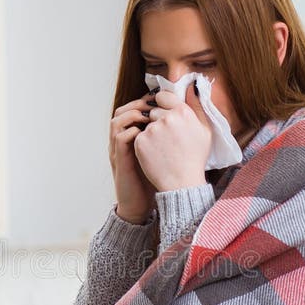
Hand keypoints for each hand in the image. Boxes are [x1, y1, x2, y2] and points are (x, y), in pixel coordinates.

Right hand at [109, 92, 157, 223]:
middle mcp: (122, 141)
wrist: (142, 205)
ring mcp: (118, 150)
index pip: (133, 110)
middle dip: (139, 103)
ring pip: (117, 121)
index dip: (146, 101)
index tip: (163, 99)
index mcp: (132, 138)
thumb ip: (168, 138)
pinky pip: (120, 138)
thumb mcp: (162, 155)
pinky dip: (133, 131)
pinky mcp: (119, 160)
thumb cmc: (154, 180)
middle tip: (156, 103)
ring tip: (152, 115)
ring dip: (134, 114)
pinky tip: (148, 132)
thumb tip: (187, 121)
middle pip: (121, 111)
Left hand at [133, 80, 210, 191]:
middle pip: (154, 111)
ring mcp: (152, 130)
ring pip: (146, 124)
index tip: (165, 116)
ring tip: (162, 149)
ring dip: (151, 134)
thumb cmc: (195, 157)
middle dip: (158, 121)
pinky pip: (139, 136)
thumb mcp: (205, 130)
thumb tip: (191, 86)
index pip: (163, 96)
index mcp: (183, 112)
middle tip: (167, 139)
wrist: (182, 182)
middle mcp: (167, 118)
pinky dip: (144, 145)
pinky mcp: (141, 141)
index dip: (163, 105)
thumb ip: (197, 106)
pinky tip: (154, 154)